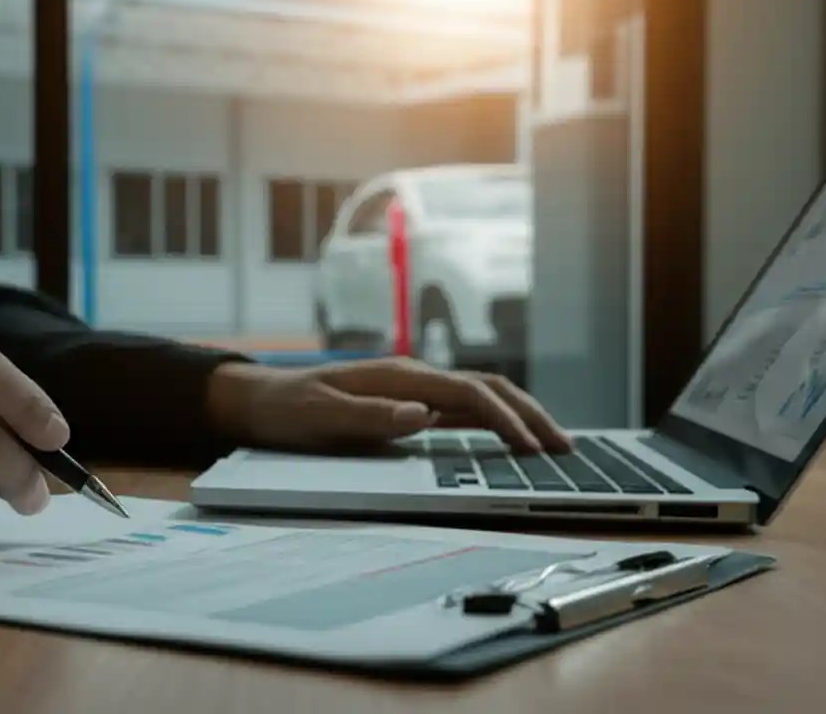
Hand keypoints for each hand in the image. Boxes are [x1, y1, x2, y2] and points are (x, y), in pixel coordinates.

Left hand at [206, 358, 569, 452]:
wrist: (261, 400)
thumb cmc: (288, 409)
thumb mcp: (321, 417)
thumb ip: (372, 417)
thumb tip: (425, 416)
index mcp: (399, 377)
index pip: (468, 393)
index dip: (504, 419)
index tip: (530, 447)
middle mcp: (414, 378)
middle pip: (488, 387)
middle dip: (529, 414)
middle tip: (565, 446)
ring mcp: (414, 390)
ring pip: (481, 396)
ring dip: (519, 416)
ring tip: (552, 444)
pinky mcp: (409, 404)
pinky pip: (463, 410)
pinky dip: (495, 422)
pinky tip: (511, 440)